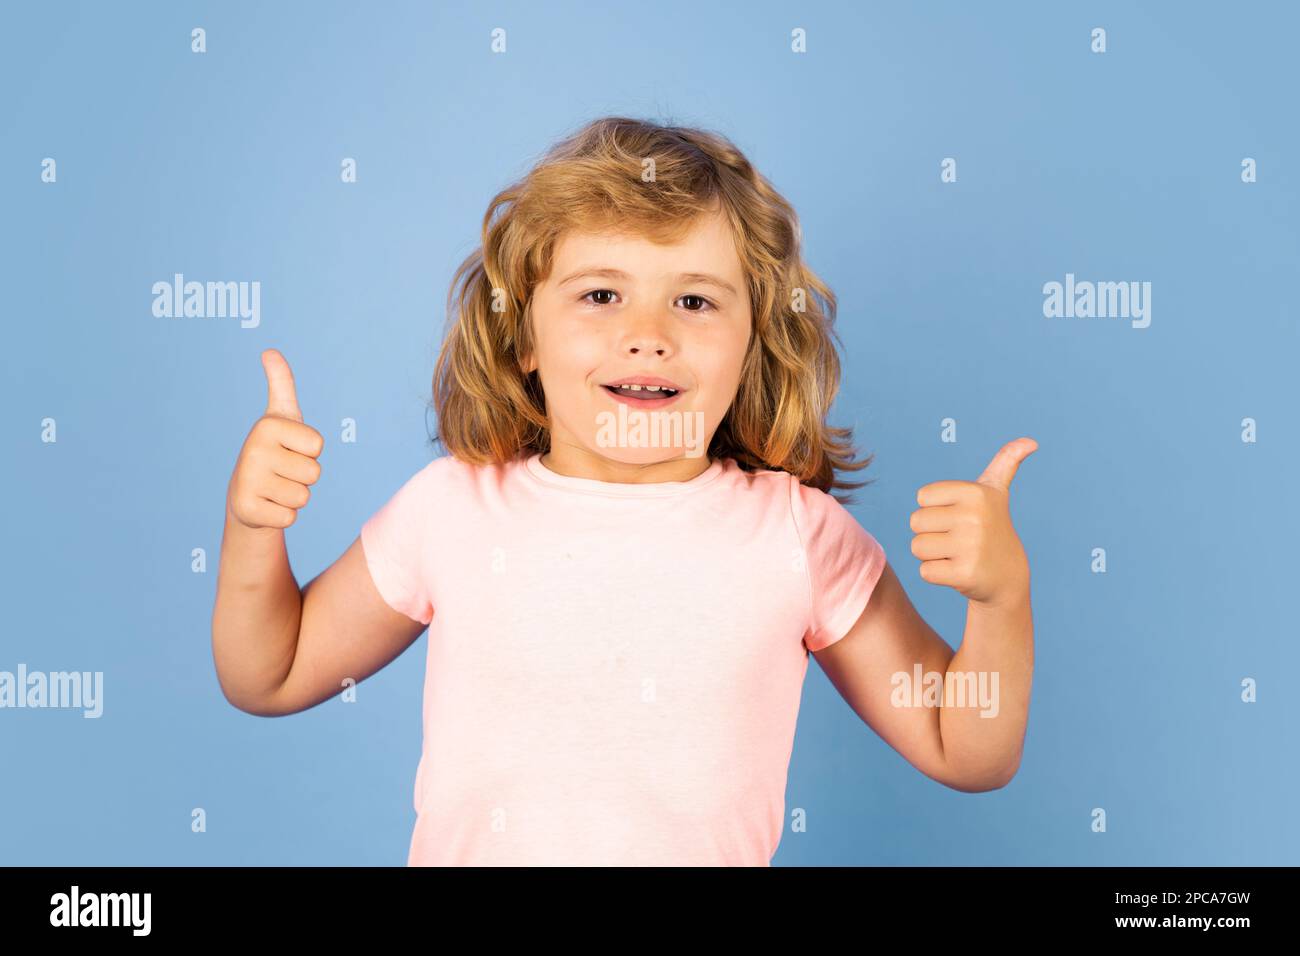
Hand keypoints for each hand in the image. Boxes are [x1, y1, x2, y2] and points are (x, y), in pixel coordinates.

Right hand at [226, 349, 324, 530]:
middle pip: (314, 472)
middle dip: (303, 476)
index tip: (290, 449)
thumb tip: (270, 350)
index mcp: (268, 426)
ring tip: (274, 487)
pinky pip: (290, 518)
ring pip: (304, 496)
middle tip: (282, 472)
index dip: (309, 452)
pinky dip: (283, 515)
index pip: (318, 446)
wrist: (245, 494)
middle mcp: (254, 451)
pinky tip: (267, 505)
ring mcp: (249, 481)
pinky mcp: (248, 510)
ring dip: (294, 496)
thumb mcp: (281, 416)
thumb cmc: (273, 451)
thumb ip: (281, 383)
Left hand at [909, 437, 1036, 606]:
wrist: (1008, 576)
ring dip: (931, 554)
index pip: (922, 497)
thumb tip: (1030, 441)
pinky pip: (925, 571)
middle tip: (957, 539)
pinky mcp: (965, 574)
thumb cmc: (992, 527)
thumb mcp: (996, 492)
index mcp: (976, 493)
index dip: (935, 509)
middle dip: (931, 532)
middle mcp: (974, 517)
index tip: (958, 516)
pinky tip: (957, 571)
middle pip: (916, 522)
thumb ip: (1006, 462)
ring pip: (917, 547)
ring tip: (956, 554)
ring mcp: (970, 547)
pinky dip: (936, 574)